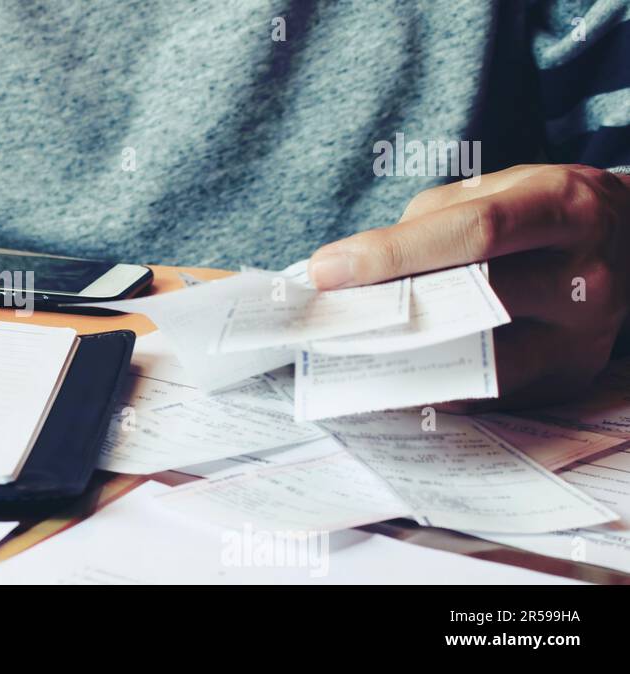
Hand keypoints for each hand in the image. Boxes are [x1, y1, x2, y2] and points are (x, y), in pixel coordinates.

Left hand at [306, 164, 629, 409]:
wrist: (629, 244)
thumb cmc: (542, 211)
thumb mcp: (496, 189)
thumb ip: (429, 224)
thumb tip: (356, 273)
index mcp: (563, 208)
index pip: (473, 233)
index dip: (393, 253)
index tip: (327, 269)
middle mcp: (584, 274)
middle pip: (473, 300)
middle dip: (388, 312)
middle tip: (322, 319)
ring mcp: (582, 335)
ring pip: (478, 360)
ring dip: (403, 359)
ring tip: (342, 353)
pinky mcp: (568, 377)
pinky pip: (486, 392)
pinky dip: (432, 385)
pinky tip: (385, 376)